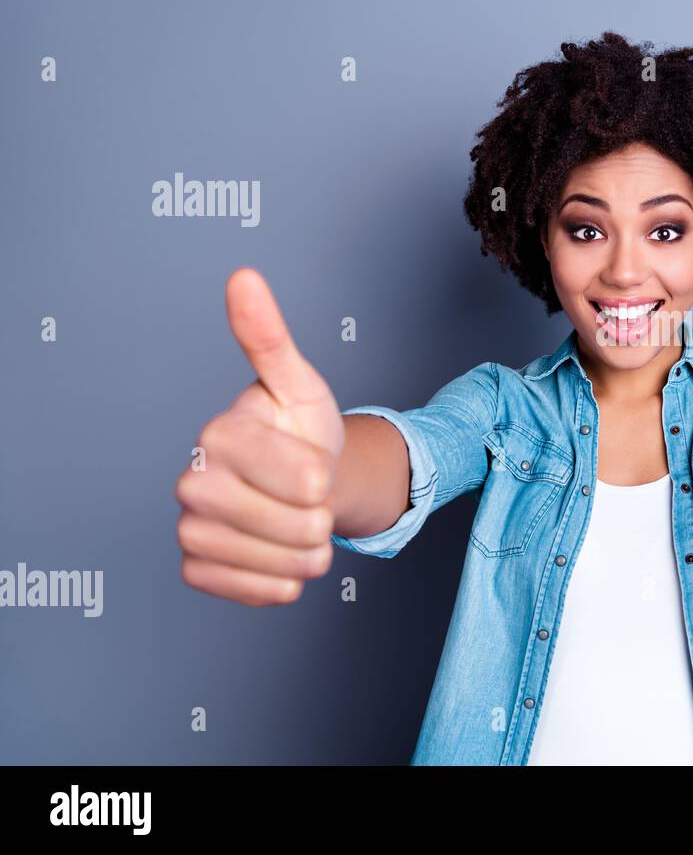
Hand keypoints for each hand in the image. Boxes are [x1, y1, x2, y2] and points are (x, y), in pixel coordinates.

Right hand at [175, 267, 345, 605]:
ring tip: (300, 523)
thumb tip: (244, 277)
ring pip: (281, 563)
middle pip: (297, 525)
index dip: (326, 476)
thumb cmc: (300, 428)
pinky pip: (258, 592)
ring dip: (308, 552)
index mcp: (220, 432)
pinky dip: (283, 581)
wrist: (301, 480)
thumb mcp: (299, 383)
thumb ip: (270, 336)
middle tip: (307, 496)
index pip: (308, 478)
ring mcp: (190, 527)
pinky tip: (278, 553)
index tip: (311, 461)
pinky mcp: (196, 569)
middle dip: (321, 515)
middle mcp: (193, 480)